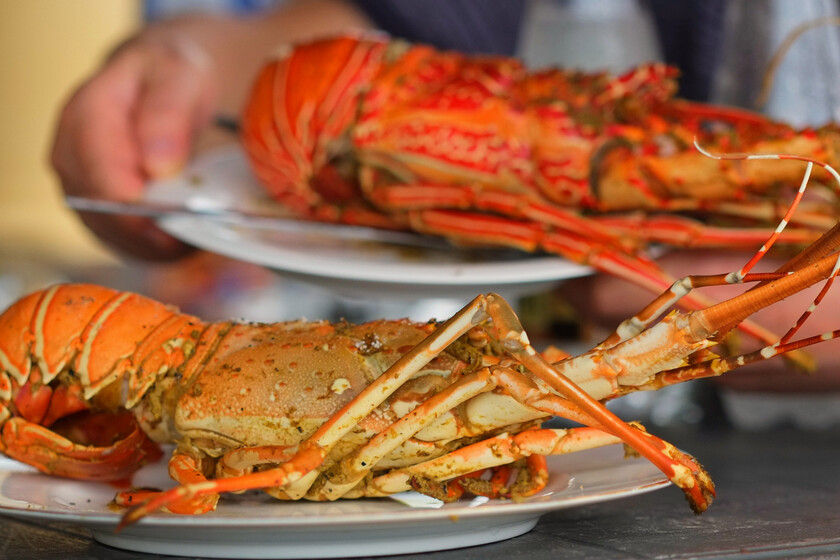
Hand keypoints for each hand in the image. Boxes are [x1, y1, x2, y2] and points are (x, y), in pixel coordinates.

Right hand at [51, 29, 216, 259]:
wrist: (160, 84)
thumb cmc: (169, 78)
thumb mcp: (179, 77)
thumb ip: (167, 115)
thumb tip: (157, 164)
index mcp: (86, 116)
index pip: (102, 176)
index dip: (138, 204)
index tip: (173, 213)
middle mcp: (71, 155)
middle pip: (103, 213)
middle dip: (152, 229)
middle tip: (197, 233)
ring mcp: (79, 186)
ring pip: (111, 234)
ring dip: (154, 244)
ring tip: (195, 237)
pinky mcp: (95, 208)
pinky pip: (120, 242)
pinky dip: (152, 248)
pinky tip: (182, 242)